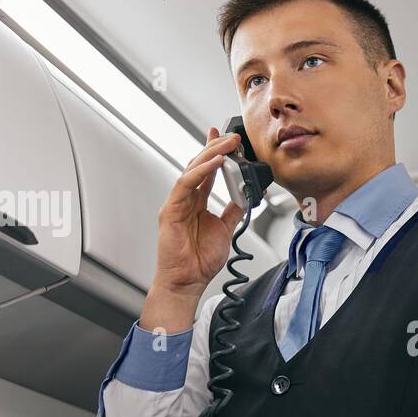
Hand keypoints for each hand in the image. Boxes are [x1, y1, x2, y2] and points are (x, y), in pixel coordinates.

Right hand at [151, 127, 246, 295]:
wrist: (188, 281)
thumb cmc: (200, 260)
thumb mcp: (225, 228)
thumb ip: (233, 210)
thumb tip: (246, 195)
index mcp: (196, 202)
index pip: (207, 171)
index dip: (216, 153)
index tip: (229, 139)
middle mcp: (185, 199)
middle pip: (199, 165)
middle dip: (216, 147)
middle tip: (232, 135)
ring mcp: (177, 203)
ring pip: (192, 170)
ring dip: (211, 154)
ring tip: (228, 144)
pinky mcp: (171, 210)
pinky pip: (186, 184)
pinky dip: (202, 172)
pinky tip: (216, 162)